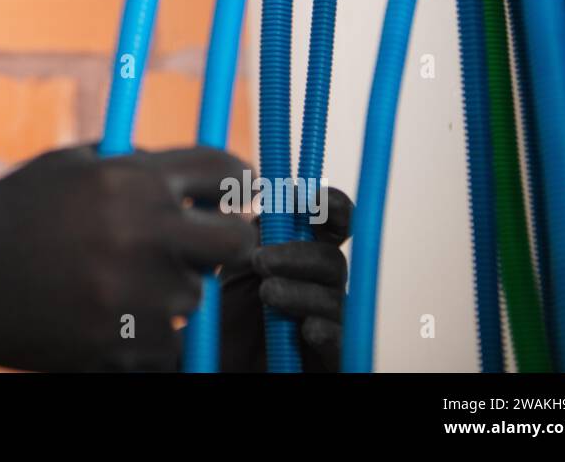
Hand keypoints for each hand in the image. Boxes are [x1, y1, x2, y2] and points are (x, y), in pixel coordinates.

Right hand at [0, 142, 256, 371]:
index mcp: (130, 178)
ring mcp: (134, 293)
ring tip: (118, 282)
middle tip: (204, 249)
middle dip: (227, 242)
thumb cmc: (15, 212)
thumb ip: (133, 165)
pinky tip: (103, 314)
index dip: (239, 182)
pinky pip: (167, 341)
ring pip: (197, 296)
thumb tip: (195, 177)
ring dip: (172, 291)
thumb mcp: (70, 165)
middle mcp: (142, 231)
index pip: (225, 170)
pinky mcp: (121, 344)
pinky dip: (145, 332)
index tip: (238, 195)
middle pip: (236, 241)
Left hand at [219, 185, 352, 371]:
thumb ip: (256, 235)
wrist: (219, 364)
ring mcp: (333, 321)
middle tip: (260, 261)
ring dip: (301, 292)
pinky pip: (345, 343)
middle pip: (332, 260)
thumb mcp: (235, 268)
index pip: (334, 223)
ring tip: (267, 294)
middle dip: (299, 254)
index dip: (331, 206)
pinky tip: (307, 329)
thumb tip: (272, 199)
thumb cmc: (227, 313)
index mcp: (304, 254)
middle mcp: (323, 285)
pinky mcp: (333, 357)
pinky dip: (329, 332)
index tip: (304, 199)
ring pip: (336, 299)